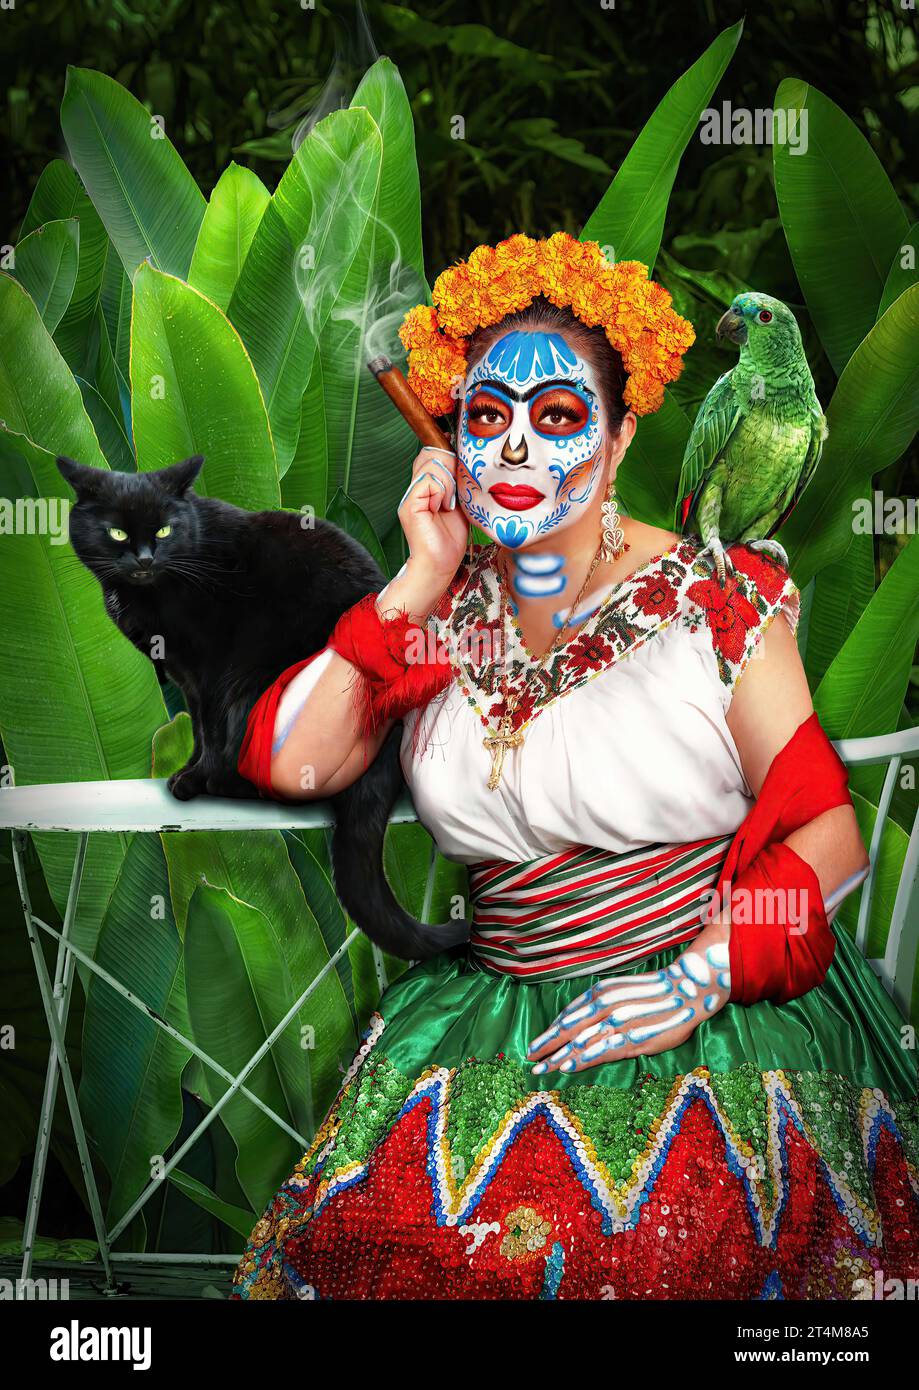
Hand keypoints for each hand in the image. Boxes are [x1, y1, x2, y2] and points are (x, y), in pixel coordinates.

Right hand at [397, 447, 468, 581]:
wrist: (440, 564)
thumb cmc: (450, 540)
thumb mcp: (459, 504)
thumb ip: (456, 483)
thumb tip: (461, 461)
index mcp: (425, 488)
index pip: (432, 455)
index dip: (448, 457)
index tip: (459, 474)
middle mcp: (415, 489)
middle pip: (430, 454)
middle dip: (451, 467)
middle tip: (456, 493)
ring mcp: (410, 496)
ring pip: (432, 464)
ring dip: (448, 482)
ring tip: (449, 504)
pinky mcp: (410, 504)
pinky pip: (429, 480)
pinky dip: (441, 492)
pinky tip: (442, 508)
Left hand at [526, 924, 731, 1075]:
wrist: (685, 990)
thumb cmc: (652, 993)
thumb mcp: (619, 992)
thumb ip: (600, 1007)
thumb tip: (580, 1024)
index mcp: (600, 994)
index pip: (568, 1017)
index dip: (550, 1033)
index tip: (534, 1046)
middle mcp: (604, 1006)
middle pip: (568, 1030)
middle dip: (547, 1046)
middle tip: (530, 1060)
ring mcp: (616, 1022)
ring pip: (581, 1042)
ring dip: (560, 1057)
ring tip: (542, 1068)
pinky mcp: (632, 1037)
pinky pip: (601, 1049)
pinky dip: (583, 1058)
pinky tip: (568, 1065)